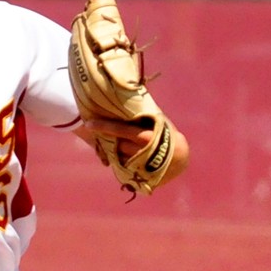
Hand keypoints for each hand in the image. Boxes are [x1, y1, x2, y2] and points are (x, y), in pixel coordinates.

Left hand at [74, 117, 189, 184]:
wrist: (181, 159)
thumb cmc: (168, 136)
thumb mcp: (160, 122)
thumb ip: (146, 114)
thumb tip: (134, 93)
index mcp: (145, 137)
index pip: (120, 130)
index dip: (103, 126)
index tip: (89, 124)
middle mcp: (141, 152)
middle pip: (116, 145)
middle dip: (114, 140)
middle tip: (114, 136)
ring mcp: (139, 167)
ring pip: (118, 158)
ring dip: (118, 152)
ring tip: (127, 148)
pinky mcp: (138, 177)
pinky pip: (122, 169)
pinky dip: (122, 162)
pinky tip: (129, 158)